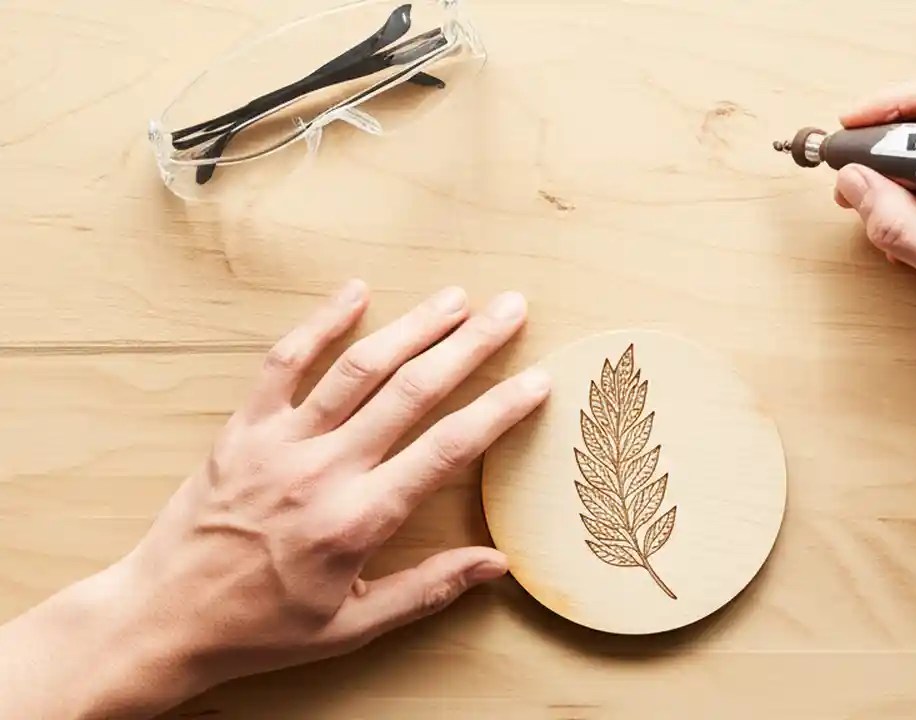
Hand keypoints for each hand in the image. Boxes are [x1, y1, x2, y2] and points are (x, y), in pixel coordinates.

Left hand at [111, 281, 547, 710]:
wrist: (163, 618)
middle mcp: (323, 471)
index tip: (537, 381)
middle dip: (469, 345)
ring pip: (358, 368)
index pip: (446, 450)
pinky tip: (356, 292)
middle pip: (411, 391)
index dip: (498, 410)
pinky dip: (321, 324)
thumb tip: (496, 564)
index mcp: (358, 520)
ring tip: (456, 298)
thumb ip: (428, 590)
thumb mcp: (353, 625)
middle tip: (510, 310)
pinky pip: (283, 363)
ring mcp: (280, 443)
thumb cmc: (261, 627)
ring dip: (412, 327)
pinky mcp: (243, 429)